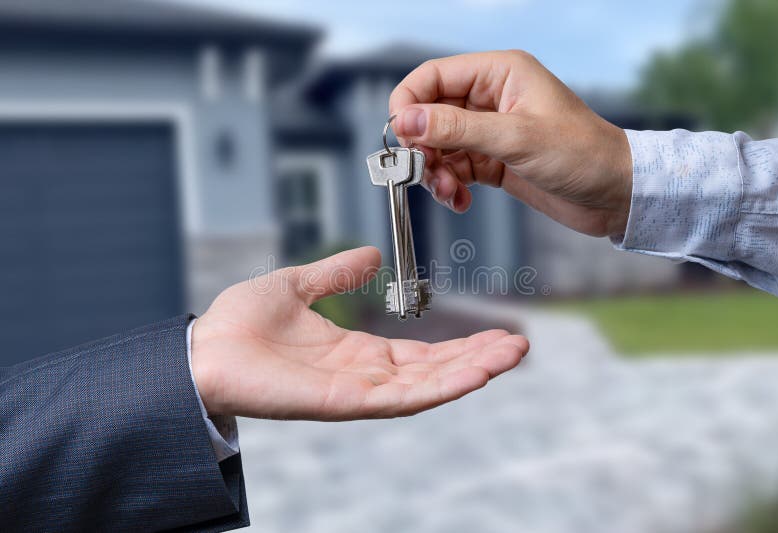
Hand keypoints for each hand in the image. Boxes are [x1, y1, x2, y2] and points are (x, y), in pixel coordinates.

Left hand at [190, 247, 528, 419]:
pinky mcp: (344, 402)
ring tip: (513, 354)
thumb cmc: (241, 324)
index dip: (459, 344)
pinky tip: (475, 372)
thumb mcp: (299, 286)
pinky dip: (443, 386)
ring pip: (428, 386)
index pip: (421, 353)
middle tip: (520, 344)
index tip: (495, 331)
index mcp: (357, 353)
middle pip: (435, 371)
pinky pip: (402, 398)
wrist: (203, 349)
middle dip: (478, 359)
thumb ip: (338, 273)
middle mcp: (364, 377)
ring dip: (472, 371)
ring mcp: (357, 393)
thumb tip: (371, 257)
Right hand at [389, 50, 632, 236]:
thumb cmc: (582, 154)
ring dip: (435, 171)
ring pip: (440, 145)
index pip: (434, 76)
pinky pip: (455, 168)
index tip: (400, 136)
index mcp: (500, 73)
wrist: (616, 194)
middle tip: (425, 172)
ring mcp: (491, 130)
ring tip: (448, 192)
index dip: (409, 103)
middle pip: (431, 114)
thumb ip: (457, 128)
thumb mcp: (516, 139)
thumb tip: (405, 120)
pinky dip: (450, 185)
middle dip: (423, 146)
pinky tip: (460, 200)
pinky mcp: (493, 160)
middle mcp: (491, 98)